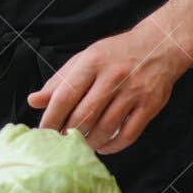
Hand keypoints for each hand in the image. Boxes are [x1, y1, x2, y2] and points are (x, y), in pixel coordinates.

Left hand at [26, 23, 191, 154]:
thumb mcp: (85, 59)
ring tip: (81, 145)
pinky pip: (129, 134)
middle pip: (85, 115)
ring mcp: (133, 91)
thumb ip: (59, 81)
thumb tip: (33, 101)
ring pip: (106, 127)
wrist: (159, 46)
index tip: (43, 132)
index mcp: (92, 62)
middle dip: (69, 133)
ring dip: (90, 141)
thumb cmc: (114, 55)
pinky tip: (103, 146)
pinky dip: (113, 146)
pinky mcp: (150, 105)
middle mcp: (113, 76)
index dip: (52, 117)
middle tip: (61, 143)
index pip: (66, 95)